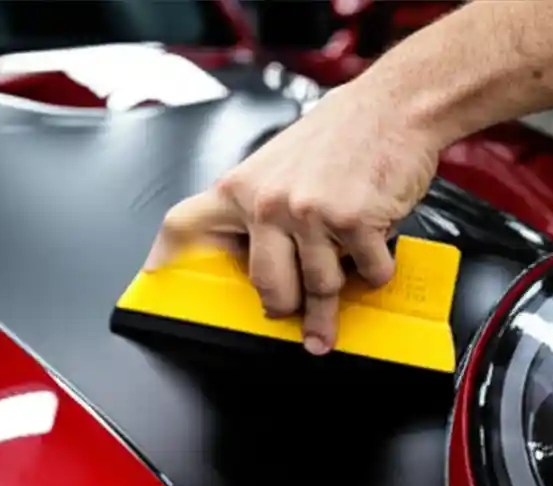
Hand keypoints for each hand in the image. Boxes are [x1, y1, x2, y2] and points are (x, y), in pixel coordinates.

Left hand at [144, 79, 441, 354]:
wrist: (394, 106)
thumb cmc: (341, 134)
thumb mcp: (278, 164)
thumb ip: (259, 206)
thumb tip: (252, 255)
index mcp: (241, 187)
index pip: (185, 224)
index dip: (165, 256)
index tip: (158, 277)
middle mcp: (268, 203)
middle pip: (265, 287)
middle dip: (283, 309)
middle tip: (294, 313)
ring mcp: (309, 215)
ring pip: (318, 289)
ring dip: (335, 301)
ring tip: (343, 293)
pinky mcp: (353, 223)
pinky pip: (366, 274)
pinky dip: (376, 271)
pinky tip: (375, 251)